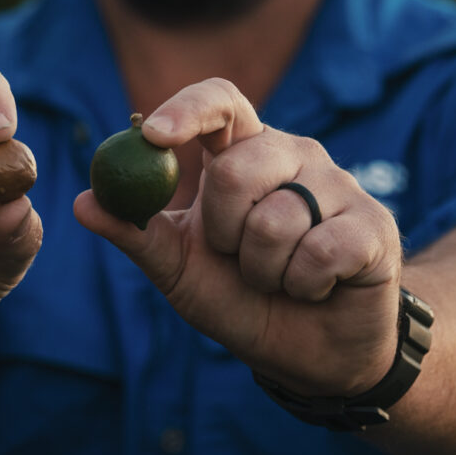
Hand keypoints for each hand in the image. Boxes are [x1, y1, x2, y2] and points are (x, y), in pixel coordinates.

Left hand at [74, 78, 402, 396]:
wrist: (310, 353)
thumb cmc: (241, 299)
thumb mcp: (179, 269)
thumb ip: (135, 233)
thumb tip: (82, 202)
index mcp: (243, 153)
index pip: (221, 101)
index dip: (187, 109)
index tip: (153, 134)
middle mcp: (293, 156)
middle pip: (239, 167)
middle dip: (222, 230)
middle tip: (235, 256)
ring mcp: (338, 186)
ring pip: (277, 219)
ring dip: (263, 270)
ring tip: (278, 278)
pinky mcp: (373, 226)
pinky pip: (320, 251)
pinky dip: (303, 285)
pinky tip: (315, 288)